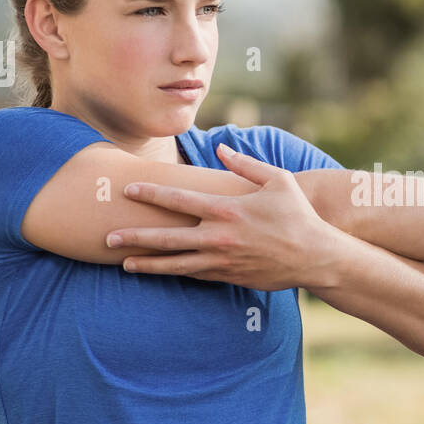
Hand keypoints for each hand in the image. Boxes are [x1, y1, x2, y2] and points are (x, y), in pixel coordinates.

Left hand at [106, 143, 342, 290]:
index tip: (129, 189)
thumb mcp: (277, 180)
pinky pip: (195, 275)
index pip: (180, 201)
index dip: (151, 194)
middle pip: (167, 238)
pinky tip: (158, 272)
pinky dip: (174, 273)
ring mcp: (223, 261)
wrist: (315, 257)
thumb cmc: (298, 215)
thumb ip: (245, 164)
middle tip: (108, 237)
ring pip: (176, 264)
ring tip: (123, 263)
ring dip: (148, 263)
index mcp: (227, 210)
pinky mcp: (229, 277)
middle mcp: (220, 238)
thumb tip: (222, 147)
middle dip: (135, 237)